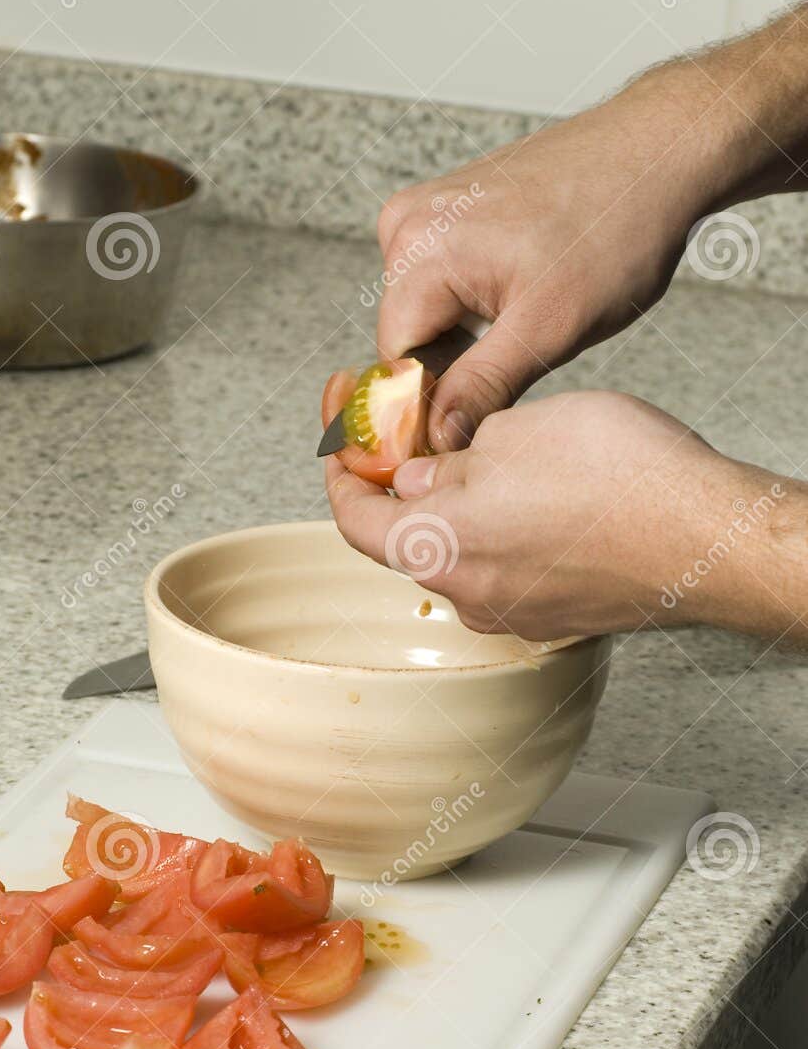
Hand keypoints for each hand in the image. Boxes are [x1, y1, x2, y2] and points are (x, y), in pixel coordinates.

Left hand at [326, 390, 800, 642]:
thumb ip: (449, 457)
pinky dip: (511, 529)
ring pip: (466, 551)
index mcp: (434, 548)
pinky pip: (514, 567)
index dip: (341, 473)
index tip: (342, 440)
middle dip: (411, 483)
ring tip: (504, 452)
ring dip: (468, 505)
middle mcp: (465, 595)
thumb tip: (424, 475)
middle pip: (410, 537)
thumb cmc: (619, 481)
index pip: (352, 519)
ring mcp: (512, 614)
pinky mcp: (557, 616)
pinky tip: (547, 492)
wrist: (708, 538)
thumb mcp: (512, 432)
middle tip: (424, 432)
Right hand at [375, 74, 728, 450]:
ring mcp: (427, 211)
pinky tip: (526, 294)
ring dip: (471, 338)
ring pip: (428, 314)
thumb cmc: (614, 227)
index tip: (474, 426)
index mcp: (420, 249)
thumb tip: (436, 438)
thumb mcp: (549, 329)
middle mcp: (407, 224)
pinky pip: (444, 282)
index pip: (394, 363)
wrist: (658, 154)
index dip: (429, 404)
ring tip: (532, 321)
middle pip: (408, 337)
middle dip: (456, 366)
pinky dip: (478, 306)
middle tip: (523, 363)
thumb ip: (480, 387)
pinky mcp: (451, 209)